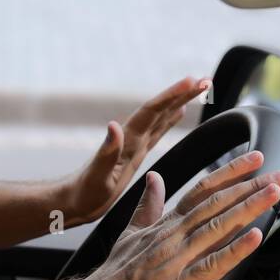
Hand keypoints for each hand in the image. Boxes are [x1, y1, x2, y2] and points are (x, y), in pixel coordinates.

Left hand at [61, 76, 210, 225]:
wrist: (73, 201)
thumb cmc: (84, 193)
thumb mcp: (96, 176)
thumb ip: (107, 152)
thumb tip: (114, 125)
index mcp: (126, 141)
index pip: (151, 112)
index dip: (170, 95)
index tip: (191, 80)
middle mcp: (132, 138)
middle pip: (160, 109)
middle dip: (182, 93)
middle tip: (206, 79)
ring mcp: (135, 145)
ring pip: (161, 117)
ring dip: (179, 101)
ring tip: (199, 87)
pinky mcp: (136, 154)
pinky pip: (158, 132)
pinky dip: (170, 119)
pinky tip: (179, 112)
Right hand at [85, 149, 279, 279]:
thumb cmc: (113, 277)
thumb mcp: (129, 233)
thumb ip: (147, 206)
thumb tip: (154, 179)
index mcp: (164, 225)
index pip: (201, 190)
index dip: (230, 173)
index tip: (256, 160)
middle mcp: (172, 236)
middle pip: (216, 204)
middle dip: (251, 187)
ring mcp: (176, 259)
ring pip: (218, 228)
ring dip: (248, 209)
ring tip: (274, 194)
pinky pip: (212, 264)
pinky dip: (234, 250)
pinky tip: (254, 237)